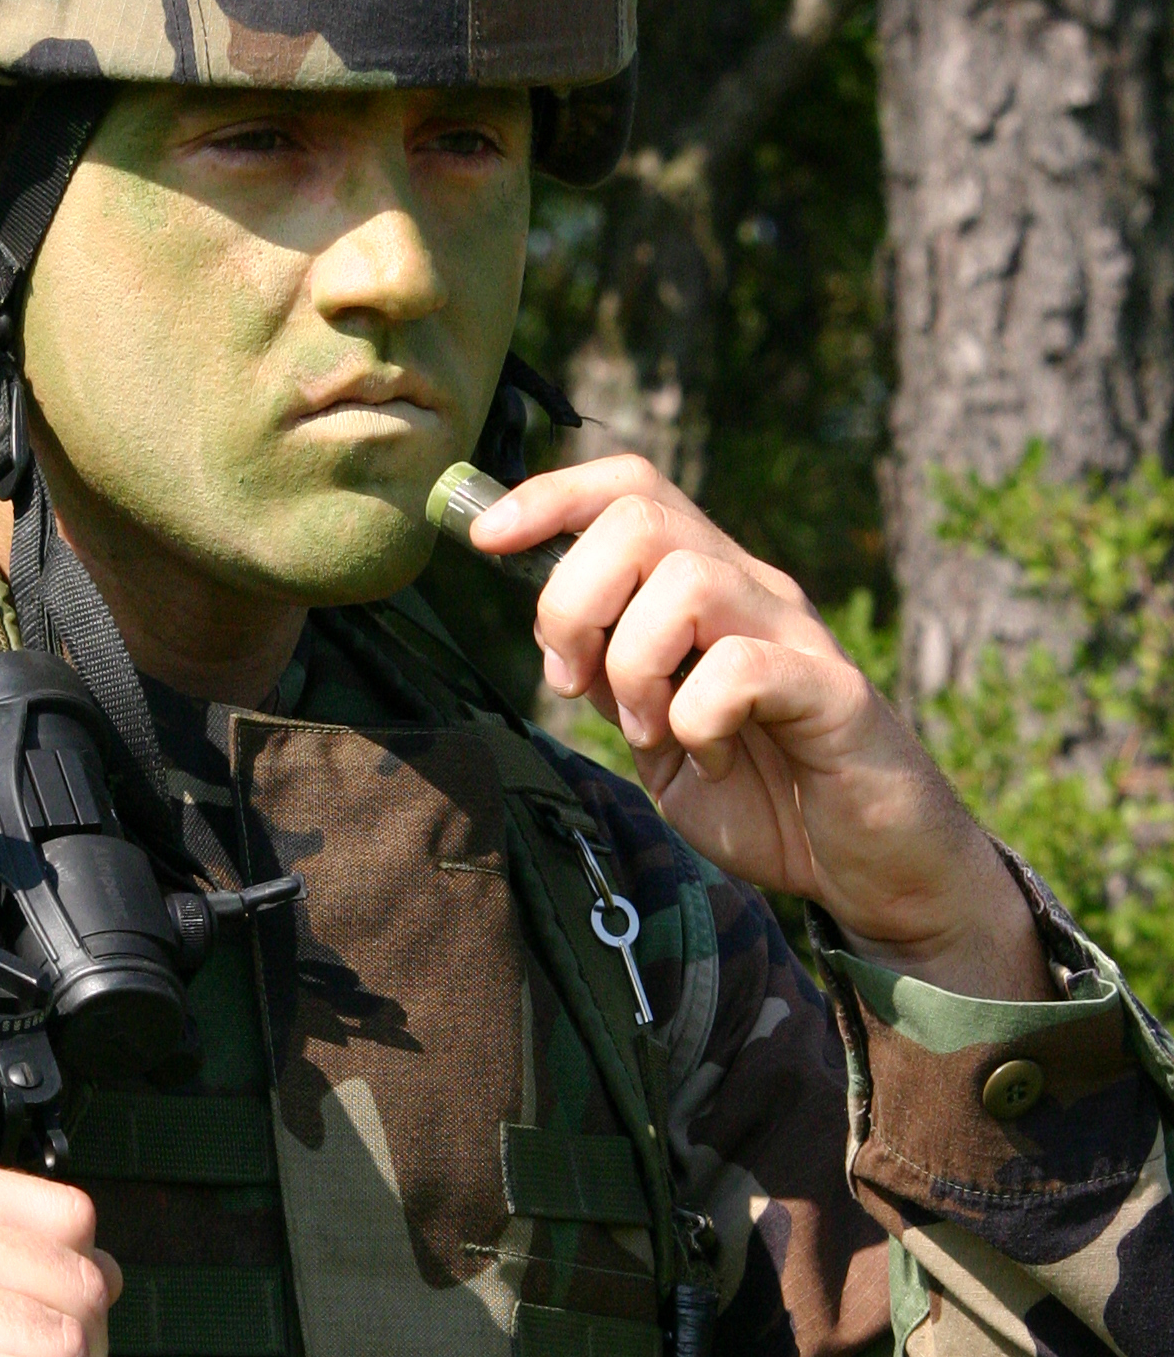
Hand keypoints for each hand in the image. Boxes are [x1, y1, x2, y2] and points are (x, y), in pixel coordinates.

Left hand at [466, 456, 1049, 999]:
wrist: (872, 867)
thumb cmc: (767, 797)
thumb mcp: (659, 739)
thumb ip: (611, 683)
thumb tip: (556, 641)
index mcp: (705, 590)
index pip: (629, 488)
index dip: (550, 497)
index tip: (485, 539)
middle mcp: (752, 590)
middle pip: (640, 516)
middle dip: (574, 601)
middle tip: (576, 685)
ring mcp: (794, 635)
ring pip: (685, 579)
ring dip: (633, 665)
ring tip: (652, 730)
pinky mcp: (833, 691)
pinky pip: (737, 668)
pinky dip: (697, 720)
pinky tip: (713, 758)